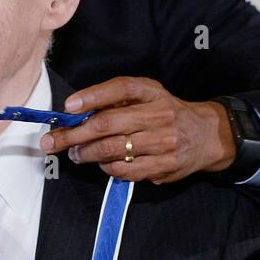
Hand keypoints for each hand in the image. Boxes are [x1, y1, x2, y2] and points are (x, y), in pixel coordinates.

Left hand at [40, 76, 235, 183]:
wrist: (206, 135)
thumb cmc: (165, 111)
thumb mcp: (147, 95)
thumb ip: (117, 99)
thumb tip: (75, 112)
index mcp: (152, 92)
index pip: (120, 88)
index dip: (91, 96)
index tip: (68, 107)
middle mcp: (159, 115)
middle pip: (107, 124)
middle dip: (73, 134)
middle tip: (53, 141)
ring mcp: (163, 142)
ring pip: (112, 150)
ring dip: (85, 154)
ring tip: (75, 153)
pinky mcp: (164, 166)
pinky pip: (124, 170)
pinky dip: (106, 168)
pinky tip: (101, 164)